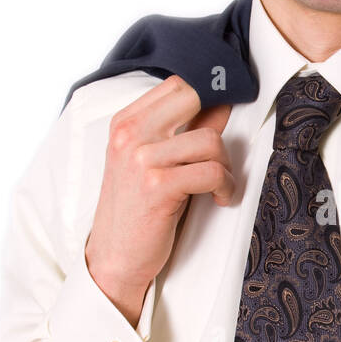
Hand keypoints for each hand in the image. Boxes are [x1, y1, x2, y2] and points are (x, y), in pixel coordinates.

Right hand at [84, 75, 234, 318]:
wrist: (115, 256)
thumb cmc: (136, 209)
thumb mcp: (152, 161)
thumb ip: (183, 130)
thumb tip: (221, 102)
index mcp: (125, 122)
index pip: (177, 84)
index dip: (208, 95)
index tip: (221, 117)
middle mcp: (129, 135)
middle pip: (194, 97)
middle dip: (218, 126)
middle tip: (219, 155)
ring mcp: (141, 159)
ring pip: (210, 140)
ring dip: (225, 166)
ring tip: (218, 185)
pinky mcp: (157, 186)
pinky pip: (211, 172)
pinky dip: (225, 187)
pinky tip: (219, 198)